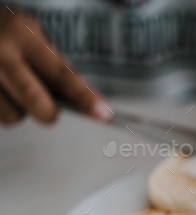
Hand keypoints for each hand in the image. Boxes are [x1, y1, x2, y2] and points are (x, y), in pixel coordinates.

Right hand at [0, 10, 111, 124]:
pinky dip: (5, 109)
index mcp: (24, 35)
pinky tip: (5, 93)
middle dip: (48, 111)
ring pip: (13, 115)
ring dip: (21, 110)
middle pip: (34, 99)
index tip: (103, 113)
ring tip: (15, 90)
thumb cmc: (8, 35)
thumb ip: (56, 68)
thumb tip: (85, 101)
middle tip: (51, 110)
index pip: (62, 74)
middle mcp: (1, 52)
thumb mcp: (34, 39)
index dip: (84, 97)